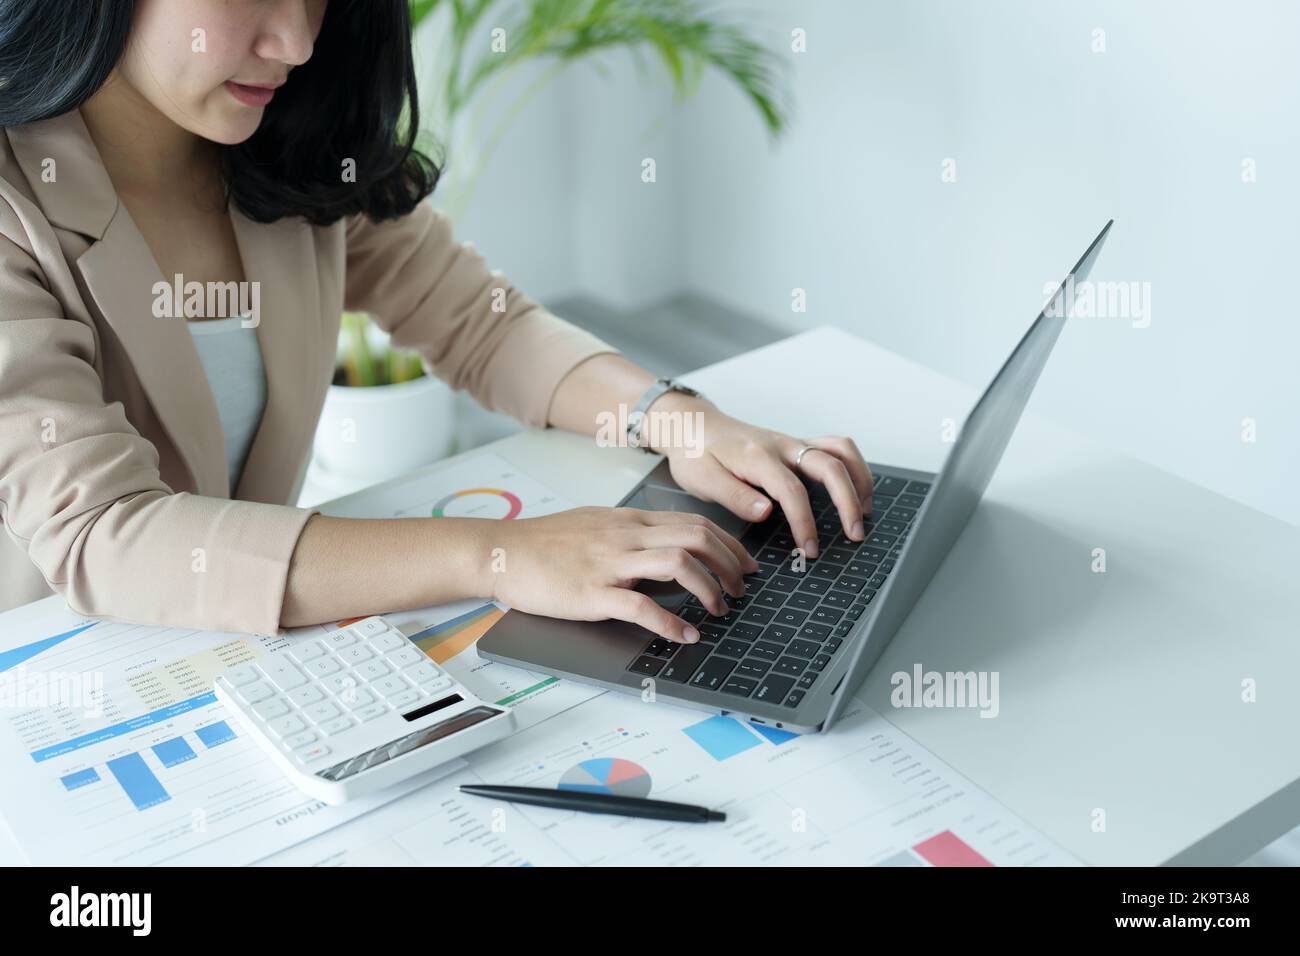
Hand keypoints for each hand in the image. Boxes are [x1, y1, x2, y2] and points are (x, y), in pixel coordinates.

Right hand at [484, 506, 758, 642]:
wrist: (501, 552)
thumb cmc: (543, 543)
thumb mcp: (595, 523)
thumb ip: (631, 533)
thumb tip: (665, 545)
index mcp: (629, 521)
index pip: (694, 523)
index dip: (729, 544)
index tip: (745, 565)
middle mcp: (625, 536)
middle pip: (697, 538)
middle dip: (730, 565)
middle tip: (740, 589)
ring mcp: (610, 564)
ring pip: (679, 564)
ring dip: (710, 589)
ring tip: (720, 609)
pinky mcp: (593, 593)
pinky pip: (642, 607)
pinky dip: (672, 623)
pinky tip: (686, 635)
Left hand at [649, 394, 872, 558]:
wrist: (692, 425)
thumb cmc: (695, 454)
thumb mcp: (703, 479)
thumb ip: (735, 496)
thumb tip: (767, 513)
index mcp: (757, 456)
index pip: (792, 491)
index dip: (805, 522)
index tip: (809, 549)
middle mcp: (781, 445)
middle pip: (829, 466)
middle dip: (848, 501)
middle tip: (855, 534)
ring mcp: (791, 442)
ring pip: (839, 450)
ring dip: (859, 479)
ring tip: (865, 511)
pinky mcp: (795, 444)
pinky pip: (834, 447)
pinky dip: (851, 466)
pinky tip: (854, 489)